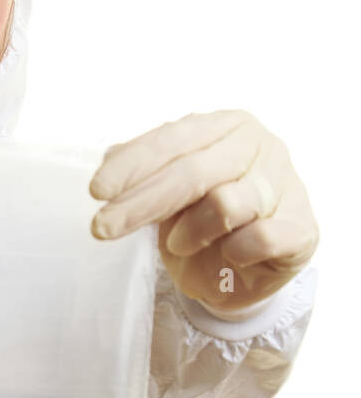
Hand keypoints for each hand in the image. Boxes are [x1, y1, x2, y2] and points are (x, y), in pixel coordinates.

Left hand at [88, 110, 318, 313]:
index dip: (132, 164)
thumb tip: (109, 156)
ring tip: (180, 244)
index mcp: (227, 126)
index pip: (173, 139)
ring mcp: (287, 185)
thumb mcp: (170, 194)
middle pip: (192, 171)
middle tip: (102, 227)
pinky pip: (256, 240)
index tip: (96, 190)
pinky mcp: (302, 228)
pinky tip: (227, 256)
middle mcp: (261, 146)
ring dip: (188, 233)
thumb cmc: (205, 222)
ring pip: (223, 205)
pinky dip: (231, 253)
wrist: (248, 271)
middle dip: (141, 202)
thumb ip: (146, 171)